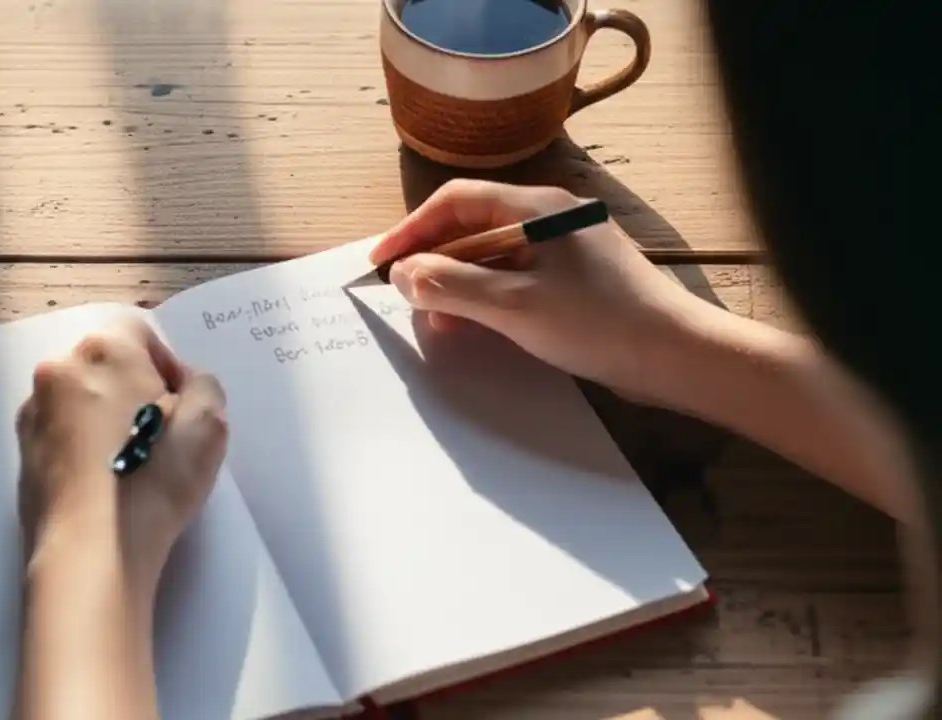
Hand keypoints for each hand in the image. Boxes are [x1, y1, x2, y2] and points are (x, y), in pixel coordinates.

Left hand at [16, 316, 227, 594]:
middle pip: (108, 366)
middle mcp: (59, 370)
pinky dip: (85, 448)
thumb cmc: (152, 480)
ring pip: (83, 400)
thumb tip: (178, 386)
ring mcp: (34, 411)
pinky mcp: (23, 451)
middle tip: (160, 440)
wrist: (91, 550)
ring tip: (131, 467)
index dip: (168, 368)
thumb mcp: (210, 422)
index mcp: (103, 350)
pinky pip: (64, 434)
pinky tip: (106, 483)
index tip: (180, 409)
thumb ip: (203, 384)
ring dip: (108, 420)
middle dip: (136, 393)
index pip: (142, 333)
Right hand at [371, 179, 708, 403]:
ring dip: (457, 282)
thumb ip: (452, 286)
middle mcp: (548, 218)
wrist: (675, 355)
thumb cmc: (596, 322)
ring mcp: (563, 249)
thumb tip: (404, 274)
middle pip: (472, 226)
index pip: (456, 202)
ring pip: (492, 255)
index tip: (381, 263)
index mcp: (535, 208)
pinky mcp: (574, 279)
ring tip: (433, 317)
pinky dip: (485, 296)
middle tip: (403, 294)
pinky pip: (514, 277)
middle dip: (432, 259)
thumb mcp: (514, 306)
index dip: (412, 230)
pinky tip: (472, 325)